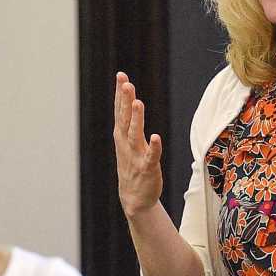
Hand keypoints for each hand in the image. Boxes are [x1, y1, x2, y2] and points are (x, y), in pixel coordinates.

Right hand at [113, 72, 164, 216]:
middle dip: (125, 100)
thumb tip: (130, 99)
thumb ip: (129, 122)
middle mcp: (126, 144)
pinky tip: (156, 137)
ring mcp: (136, 156)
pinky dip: (153, 147)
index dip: (119, 94)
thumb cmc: (132, 166)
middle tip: (126, 83)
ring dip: (136, 119)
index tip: (120, 76)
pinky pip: (150, 156)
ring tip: (138, 103)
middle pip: (125, 119)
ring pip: (135, 134)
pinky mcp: (147, 168)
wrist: (134, 199)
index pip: (120, 111)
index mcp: (122, 136)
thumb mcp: (126, 142)